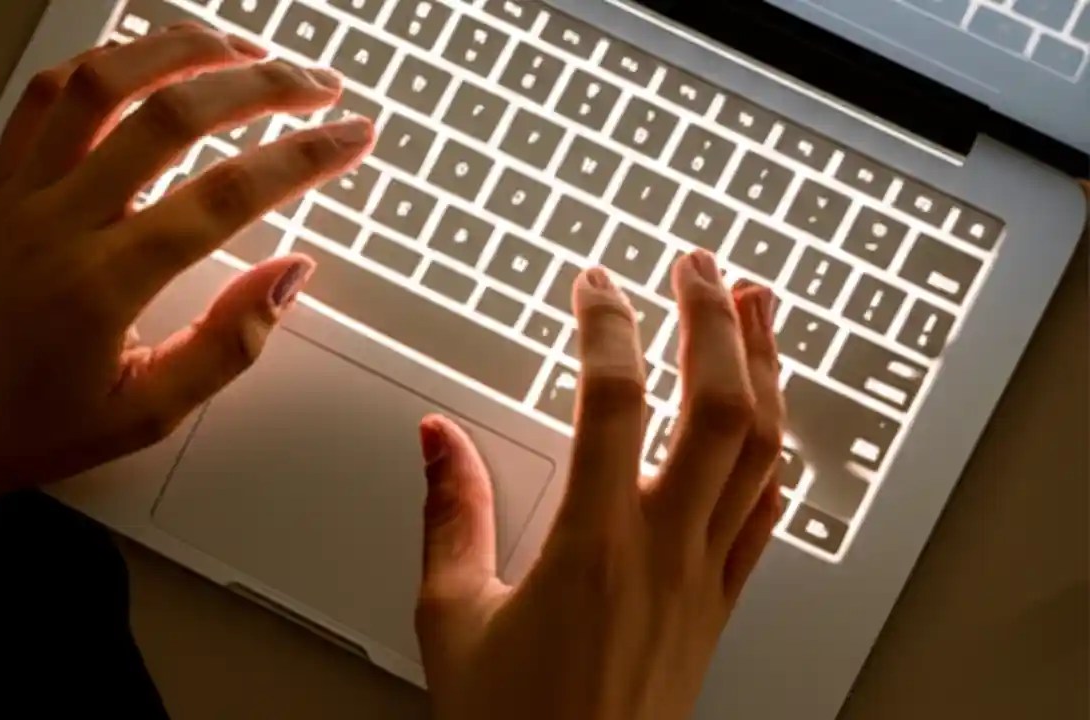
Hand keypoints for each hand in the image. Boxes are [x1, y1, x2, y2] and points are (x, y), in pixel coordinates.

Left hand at [0, 26, 372, 591]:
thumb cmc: (24, 429)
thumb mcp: (146, 415)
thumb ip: (228, 345)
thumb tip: (289, 276)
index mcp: (106, 284)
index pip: (227, 196)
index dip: (304, 157)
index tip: (351, 136)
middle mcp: (61, 222)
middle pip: (173, 116)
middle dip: (261, 85)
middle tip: (316, 84)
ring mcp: (21, 193)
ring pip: (103, 82)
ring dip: (182, 49)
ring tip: (243, 47)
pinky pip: (44, 96)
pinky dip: (101, 62)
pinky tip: (143, 61)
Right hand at [416, 254, 783, 719]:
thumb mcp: (451, 617)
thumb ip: (448, 514)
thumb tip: (438, 439)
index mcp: (591, 545)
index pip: (614, 401)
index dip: (607, 326)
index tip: (595, 285)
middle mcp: (662, 551)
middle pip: (716, 409)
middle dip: (712, 322)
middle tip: (698, 265)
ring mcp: (704, 578)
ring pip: (761, 453)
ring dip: (763, 370)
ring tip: (756, 311)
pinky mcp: (718, 607)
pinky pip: (768, 519)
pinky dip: (775, 458)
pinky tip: (773, 426)